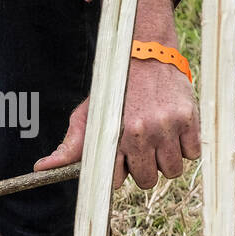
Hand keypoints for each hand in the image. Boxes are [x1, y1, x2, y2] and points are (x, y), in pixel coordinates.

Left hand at [35, 0, 200, 188]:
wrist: (143, 53)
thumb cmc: (112, 90)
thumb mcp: (87, 115)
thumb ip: (69, 146)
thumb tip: (41, 168)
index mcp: (115, 135)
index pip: (118, 181)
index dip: (120, 172)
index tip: (122, 158)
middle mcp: (142, 133)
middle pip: (147, 181)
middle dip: (143, 170)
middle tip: (141, 148)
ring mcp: (168, 127)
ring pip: (172, 171)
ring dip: (166, 161)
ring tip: (158, 140)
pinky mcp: (189, 119)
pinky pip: (193, 154)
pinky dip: (186, 148)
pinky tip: (174, 133)